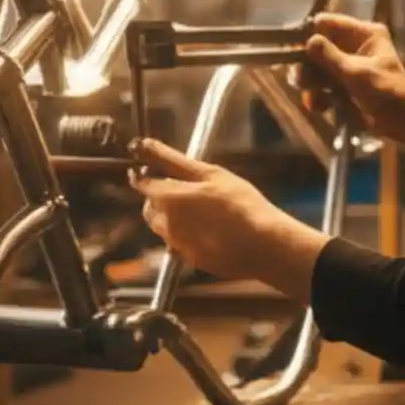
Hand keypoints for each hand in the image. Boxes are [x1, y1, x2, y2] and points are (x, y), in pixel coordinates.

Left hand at [127, 139, 327, 303]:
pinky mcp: (190, 260)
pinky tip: (208, 229)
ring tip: (197, 208)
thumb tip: (145, 144)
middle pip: (150, 207)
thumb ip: (173, 160)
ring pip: (162, 227)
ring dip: (170, 216)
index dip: (144, 173)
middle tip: (182, 188)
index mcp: (167, 199)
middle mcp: (165, 225)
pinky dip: (184, 234)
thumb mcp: (209, 173)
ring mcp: (176, 245)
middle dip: (158, 196)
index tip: (151, 168)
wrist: (264, 246)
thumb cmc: (239, 203)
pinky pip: (177, 243)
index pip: (141, 183)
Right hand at [296, 13, 404, 146]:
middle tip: (302, 81)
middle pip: (315, 47)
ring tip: (314, 98)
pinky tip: (322, 107)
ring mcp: (345, 68)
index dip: (308, 35)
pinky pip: (318, 88)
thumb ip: (331, 58)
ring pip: (313, 69)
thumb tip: (309, 41)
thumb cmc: (390, 95)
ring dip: (310, 84)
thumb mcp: (359, 74)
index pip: (327, 24)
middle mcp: (352, 47)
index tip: (293, 52)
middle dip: (306, 65)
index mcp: (363, 35)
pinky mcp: (340, 88)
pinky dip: (317, 97)